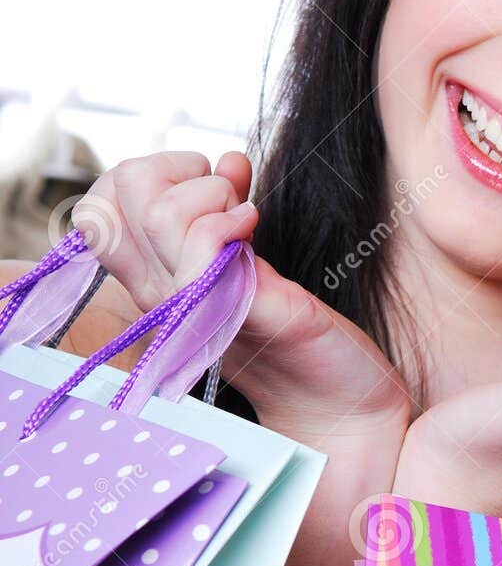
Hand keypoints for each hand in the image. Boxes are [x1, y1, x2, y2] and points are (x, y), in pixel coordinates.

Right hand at [75, 150, 410, 445]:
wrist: (341, 407)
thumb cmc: (296, 338)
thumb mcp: (246, 266)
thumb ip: (226, 215)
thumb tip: (229, 158)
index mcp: (155, 283)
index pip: (96, 210)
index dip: (140, 175)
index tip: (197, 183)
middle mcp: (160, 296)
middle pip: (115, 196)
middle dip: (173, 169)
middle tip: (225, 195)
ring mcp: (190, 306)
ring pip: (158, 214)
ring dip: (210, 192)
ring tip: (246, 216)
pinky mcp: (234, 313)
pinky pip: (203, 248)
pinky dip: (230, 219)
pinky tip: (255, 229)